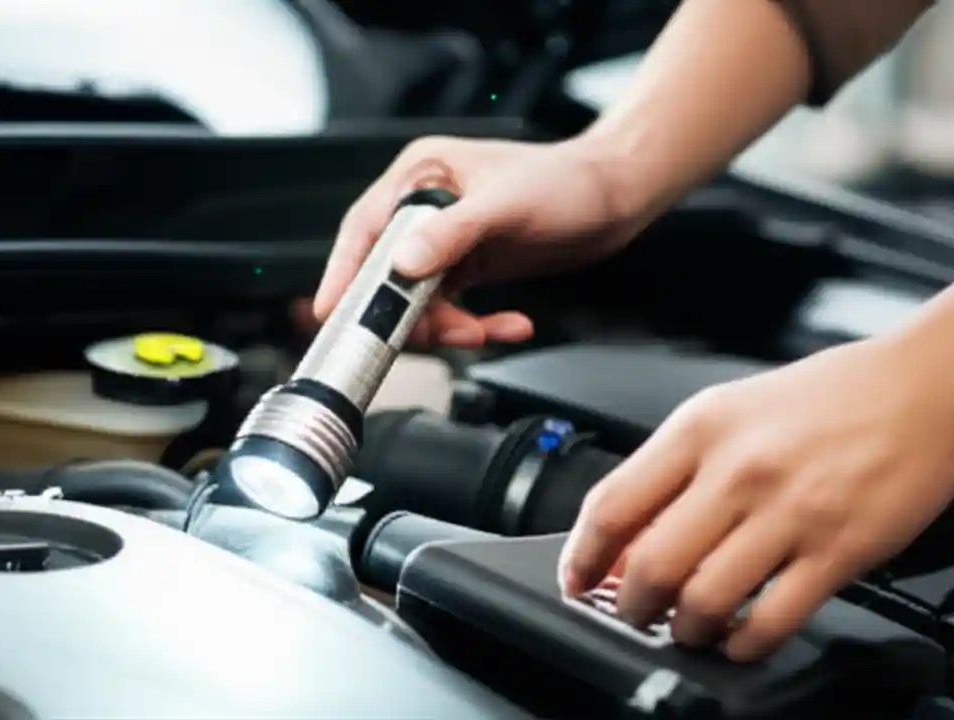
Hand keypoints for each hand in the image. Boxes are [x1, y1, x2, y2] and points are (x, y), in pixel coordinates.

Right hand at [312, 136, 642, 348]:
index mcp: (420, 174)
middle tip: (445, 332)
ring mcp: (445, 239)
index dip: (346, 274)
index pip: (364, 229)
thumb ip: (450, 234)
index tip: (334, 313)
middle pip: (387, 274)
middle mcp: (425, 206)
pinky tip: (507, 324)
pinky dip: (474, 325)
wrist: (618, 199)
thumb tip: (402, 264)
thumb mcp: (504, 207)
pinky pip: (451, 308)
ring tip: (485, 331)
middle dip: (412, 313)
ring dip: (449, 326)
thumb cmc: (568, 183)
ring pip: (417, 300)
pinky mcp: (467, 266)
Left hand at [558, 337, 953, 661]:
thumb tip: (629, 534)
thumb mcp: (731, 410)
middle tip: (634, 613)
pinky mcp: (838, 552)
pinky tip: (739, 639)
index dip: (582, 556)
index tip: (576, 579)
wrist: (926, 388)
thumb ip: (677, 467)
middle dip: (631, 605)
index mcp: (700, 428)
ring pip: (704, 599)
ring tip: (688, 628)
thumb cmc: (830, 396)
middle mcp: (737, 470)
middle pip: (651, 564)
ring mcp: (789, 513)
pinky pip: (772, 620)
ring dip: (685, 629)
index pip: (612, 504)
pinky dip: (743, 644)